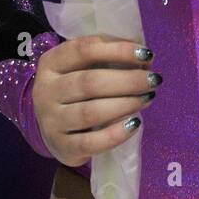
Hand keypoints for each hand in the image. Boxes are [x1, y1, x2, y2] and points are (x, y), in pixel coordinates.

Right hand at [32, 34, 159, 166]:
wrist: (55, 128)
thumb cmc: (77, 89)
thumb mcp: (83, 66)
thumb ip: (109, 56)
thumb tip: (144, 58)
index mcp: (51, 63)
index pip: (84, 50)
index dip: (118, 50)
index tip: (146, 54)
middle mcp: (45, 91)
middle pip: (89, 82)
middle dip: (128, 80)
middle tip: (154, 80)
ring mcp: (50, 122)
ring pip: (91, 112)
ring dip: (126, 104)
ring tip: (148, 98)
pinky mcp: (62, 147)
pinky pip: (91, 143)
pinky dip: (116, 134)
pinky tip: (135, 124)